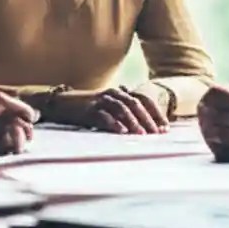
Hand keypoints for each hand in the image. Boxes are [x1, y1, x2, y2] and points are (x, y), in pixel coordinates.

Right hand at [51, 87, 168, 133]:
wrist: (63, 104)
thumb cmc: (89, 109)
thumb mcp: (109, 108)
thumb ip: (125, 114)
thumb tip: (146, 129)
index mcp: (121, 93)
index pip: (144, 100)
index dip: (156, 113)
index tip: (165, 128)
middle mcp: (113, 94)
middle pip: (136, 104)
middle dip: (148, 119)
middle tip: (157, 134)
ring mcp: (101, 100)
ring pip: (122, 108)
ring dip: (133, 121)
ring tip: (142, 134)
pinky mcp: (89, 109)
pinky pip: (104, 116)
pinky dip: (114, 123)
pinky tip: (121, 132)